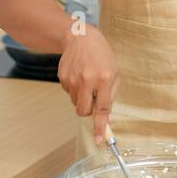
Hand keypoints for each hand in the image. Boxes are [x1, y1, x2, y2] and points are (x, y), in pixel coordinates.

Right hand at [57, 23, 117, 145]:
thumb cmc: (101, 56)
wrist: (81, 37)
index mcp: (104, 78)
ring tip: (87, 80)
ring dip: (82, 98)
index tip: (100, 140)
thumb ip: (111, 97)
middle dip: (88, 111)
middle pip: (84, 111)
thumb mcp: (114, 73)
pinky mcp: (62, 77)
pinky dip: (74, 89)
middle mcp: (87, 80)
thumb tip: (108, 120)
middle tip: (93, 98)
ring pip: (76, 103)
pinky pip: (68, 94)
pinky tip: (78, 75)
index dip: (101, 126)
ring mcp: (73, 79)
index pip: (102, 109)